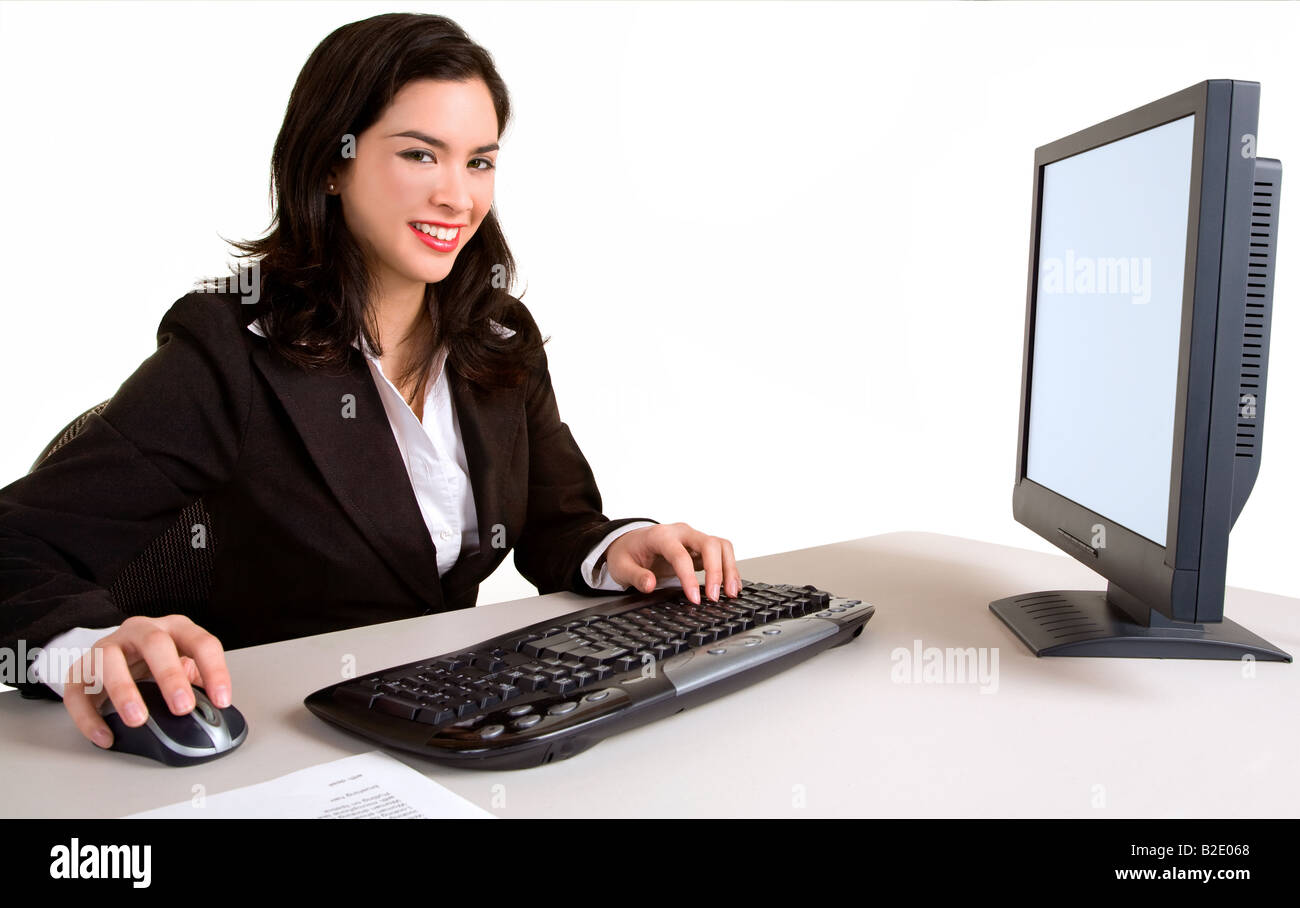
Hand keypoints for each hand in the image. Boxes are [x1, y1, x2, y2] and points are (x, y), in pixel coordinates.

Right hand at [60, 615, 231, 749]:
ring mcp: (107, 647)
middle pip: (155, 643)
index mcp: (175, 629)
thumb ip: (197, 683)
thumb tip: (214, 713)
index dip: (214, 670)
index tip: (221, 700)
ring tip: (138, 719)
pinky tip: (105, 736)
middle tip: (183, 707)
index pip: (201, 642)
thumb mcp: (183, 665)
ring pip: (109, 660)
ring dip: (125, 690)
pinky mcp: (79, 670)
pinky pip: (77, 692)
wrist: (115, 654)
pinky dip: (89, 717)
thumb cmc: (155, 662)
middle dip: (170, 676)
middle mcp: (141, 631)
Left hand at [604, 522, 739, 604]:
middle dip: (716, 571)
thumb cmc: (626, 553)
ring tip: (731, 593)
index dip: (689, 577)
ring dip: (729, 569)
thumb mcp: (621, 566)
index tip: (694, 598)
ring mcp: (693, 538)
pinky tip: (731, 586)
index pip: (680, 554)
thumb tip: (649, 584)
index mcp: (661, 535)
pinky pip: (721, 553)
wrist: (629, 542)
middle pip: (709, 544)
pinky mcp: (700, 547)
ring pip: (720, 546)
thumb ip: (635, 576)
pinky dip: (729, 568)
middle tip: (714, 597)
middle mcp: (681, 533)